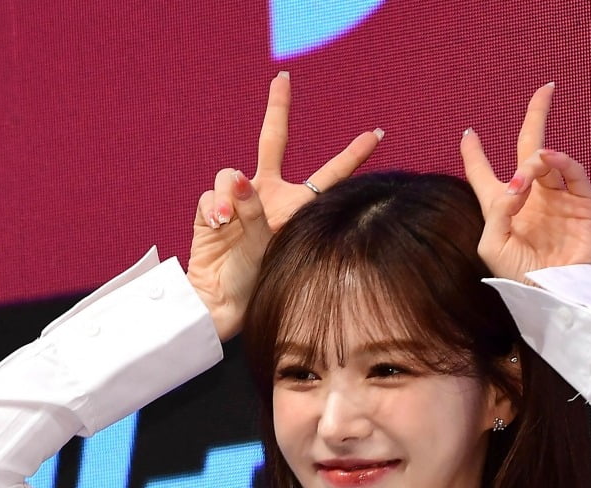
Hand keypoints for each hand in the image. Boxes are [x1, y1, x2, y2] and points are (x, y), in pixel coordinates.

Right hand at [188, 72, 383, 339]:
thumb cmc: (260, 283)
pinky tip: (220, 223)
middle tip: (283, 79)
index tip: (378, 133)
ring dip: (233, 193)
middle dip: (277, 109)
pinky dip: (216, 206)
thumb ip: (259, 211)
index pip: (329, 175)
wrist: (224, 304)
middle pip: (273, 142)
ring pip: (232, 172)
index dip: (353, 155)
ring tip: (231, 220)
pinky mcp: (211, 210)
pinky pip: (212, 196)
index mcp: (296, 206)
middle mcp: (268, 196)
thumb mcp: (278, 248)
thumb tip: (237, 178)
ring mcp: (237, 200)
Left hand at [460, 83, 590, 282]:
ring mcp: (558, 198)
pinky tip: (547, 160)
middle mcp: (531, 198)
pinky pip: (573, 172)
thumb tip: (516, 180)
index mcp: (502, 208)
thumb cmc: (519, 278)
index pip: (484, 174)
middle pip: (529, 148)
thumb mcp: (491, 246)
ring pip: (548, 159)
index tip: (468, 134)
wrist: (553, 296)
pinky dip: (561, 161)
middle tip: (545, 89)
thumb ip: (496, 209)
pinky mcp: (582, 204)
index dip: (474, 154)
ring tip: (529, 170)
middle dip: (536, 116)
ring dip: (536, 157)